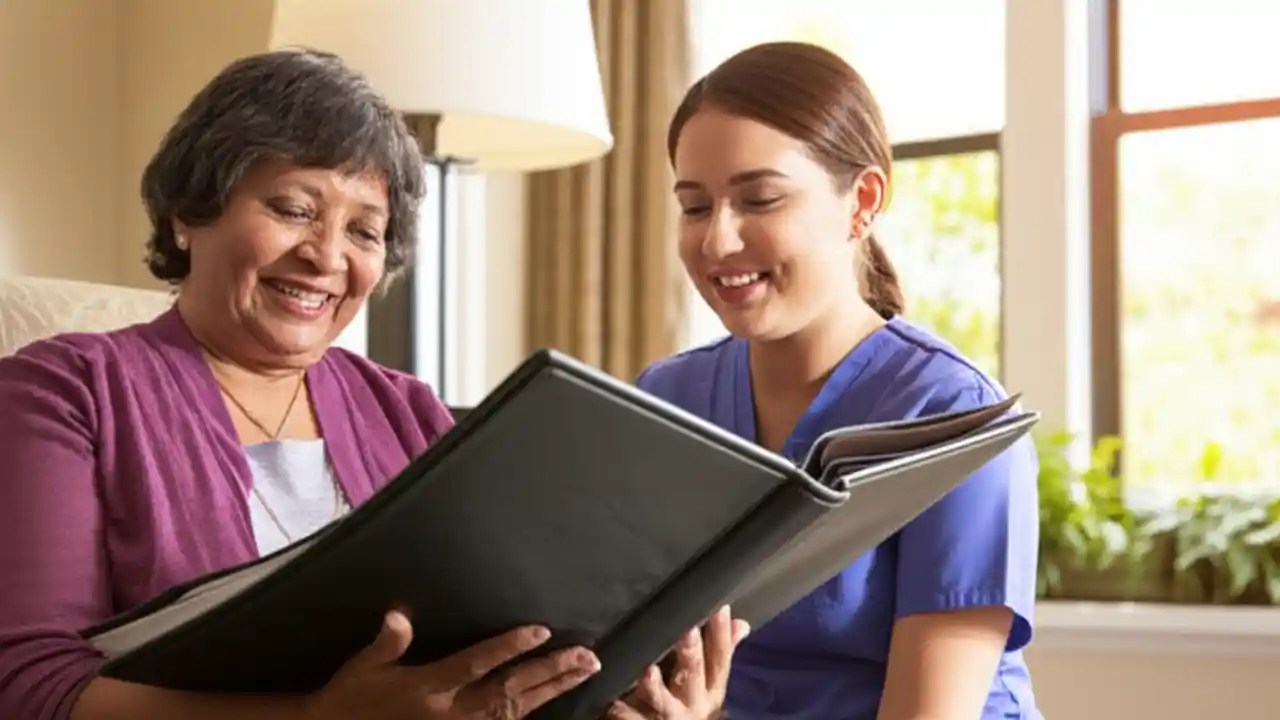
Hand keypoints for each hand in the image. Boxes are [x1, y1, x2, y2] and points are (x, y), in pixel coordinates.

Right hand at [305, 609, 599, 719]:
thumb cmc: (352, 697)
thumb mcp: (364, 668)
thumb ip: (387, 643)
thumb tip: (398, 616)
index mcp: (429, 688)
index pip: (477, 664)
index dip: (509, 647)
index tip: (541, 630)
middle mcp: (451, 712)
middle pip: (510, 691)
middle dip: (550, 673)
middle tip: (587, 656)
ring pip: (517, 711)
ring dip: (552, 690)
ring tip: (584, 671)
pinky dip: (532, 714)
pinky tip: (555, 700)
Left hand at [606, 605, 748, 719]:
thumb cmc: (687, 704)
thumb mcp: (706, 683)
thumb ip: (718, 653)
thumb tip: (741, 624)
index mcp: (712, 689)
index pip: (720, 658)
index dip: (721, 634)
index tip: (720, 608)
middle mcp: (695, 703)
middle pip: (694, 675)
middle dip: (691, 654)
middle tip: (687, 632)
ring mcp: (671, 718)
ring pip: (665, 702)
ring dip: (656, 688)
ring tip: (648, 671)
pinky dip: (625, 712)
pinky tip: (616, 703)